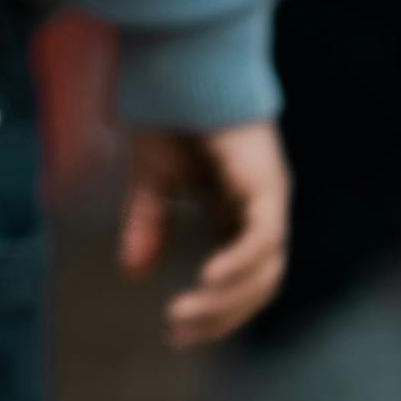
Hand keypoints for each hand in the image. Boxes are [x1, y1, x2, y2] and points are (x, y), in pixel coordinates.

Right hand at [120, 121, 290, 348]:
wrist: (179, 67)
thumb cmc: (171, 114)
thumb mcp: (152, 180)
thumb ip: (148, 222)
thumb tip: (132, 271)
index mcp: (238, 212)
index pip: (241, 281)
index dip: (215, 312)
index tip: (175, 333)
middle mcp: (261, 212)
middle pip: (257, 286)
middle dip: (220, 315)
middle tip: (178, 331)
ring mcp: (269, 199)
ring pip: (264, 271)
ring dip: (227, 298)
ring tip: (185, 310)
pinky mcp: (268, 185)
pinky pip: (262, 240)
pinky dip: (240, 265)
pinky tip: (208, 278)